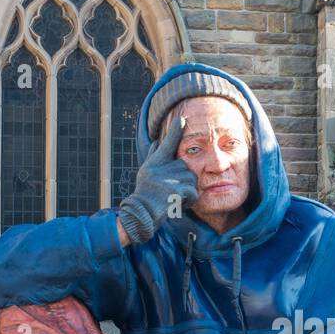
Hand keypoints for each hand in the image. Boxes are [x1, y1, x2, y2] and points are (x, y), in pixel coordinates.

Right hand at [116, 115, 198, 244]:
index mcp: (155, 163)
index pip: (167, 144)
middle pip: (186, 166)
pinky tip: (178, 204)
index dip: (175, 131)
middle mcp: (161, 168)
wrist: (141, 214)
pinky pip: (193, 192)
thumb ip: (153, 157)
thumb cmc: (145, 194)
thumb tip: (156, 141)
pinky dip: (190, 200)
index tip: (182, 119)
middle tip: (171, 191)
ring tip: (173, 198)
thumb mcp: (146, 173)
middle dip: (184, 180)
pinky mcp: (176, 191)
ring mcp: (168, 179)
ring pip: (191, 179)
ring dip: (187, 191)